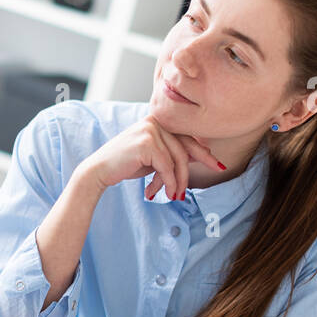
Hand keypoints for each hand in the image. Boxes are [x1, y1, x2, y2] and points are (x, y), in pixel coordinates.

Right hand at [79, 112, 222, 201]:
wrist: (100, 170)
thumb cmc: (126, 164)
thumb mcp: (154, 157)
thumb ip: (173, 153)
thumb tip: (200, 156)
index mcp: (158, 120)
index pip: (186, 136)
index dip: (202, 151)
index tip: (216, 164)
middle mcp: (155, 121)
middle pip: (184, 147)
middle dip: (195, 167)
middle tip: (210, 176)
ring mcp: (151, 130)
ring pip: (177, 159)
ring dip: (178, 181)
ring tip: (175, 195)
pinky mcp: (147, 142)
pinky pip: (166, 166)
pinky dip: (169, 182)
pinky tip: (167, 192)